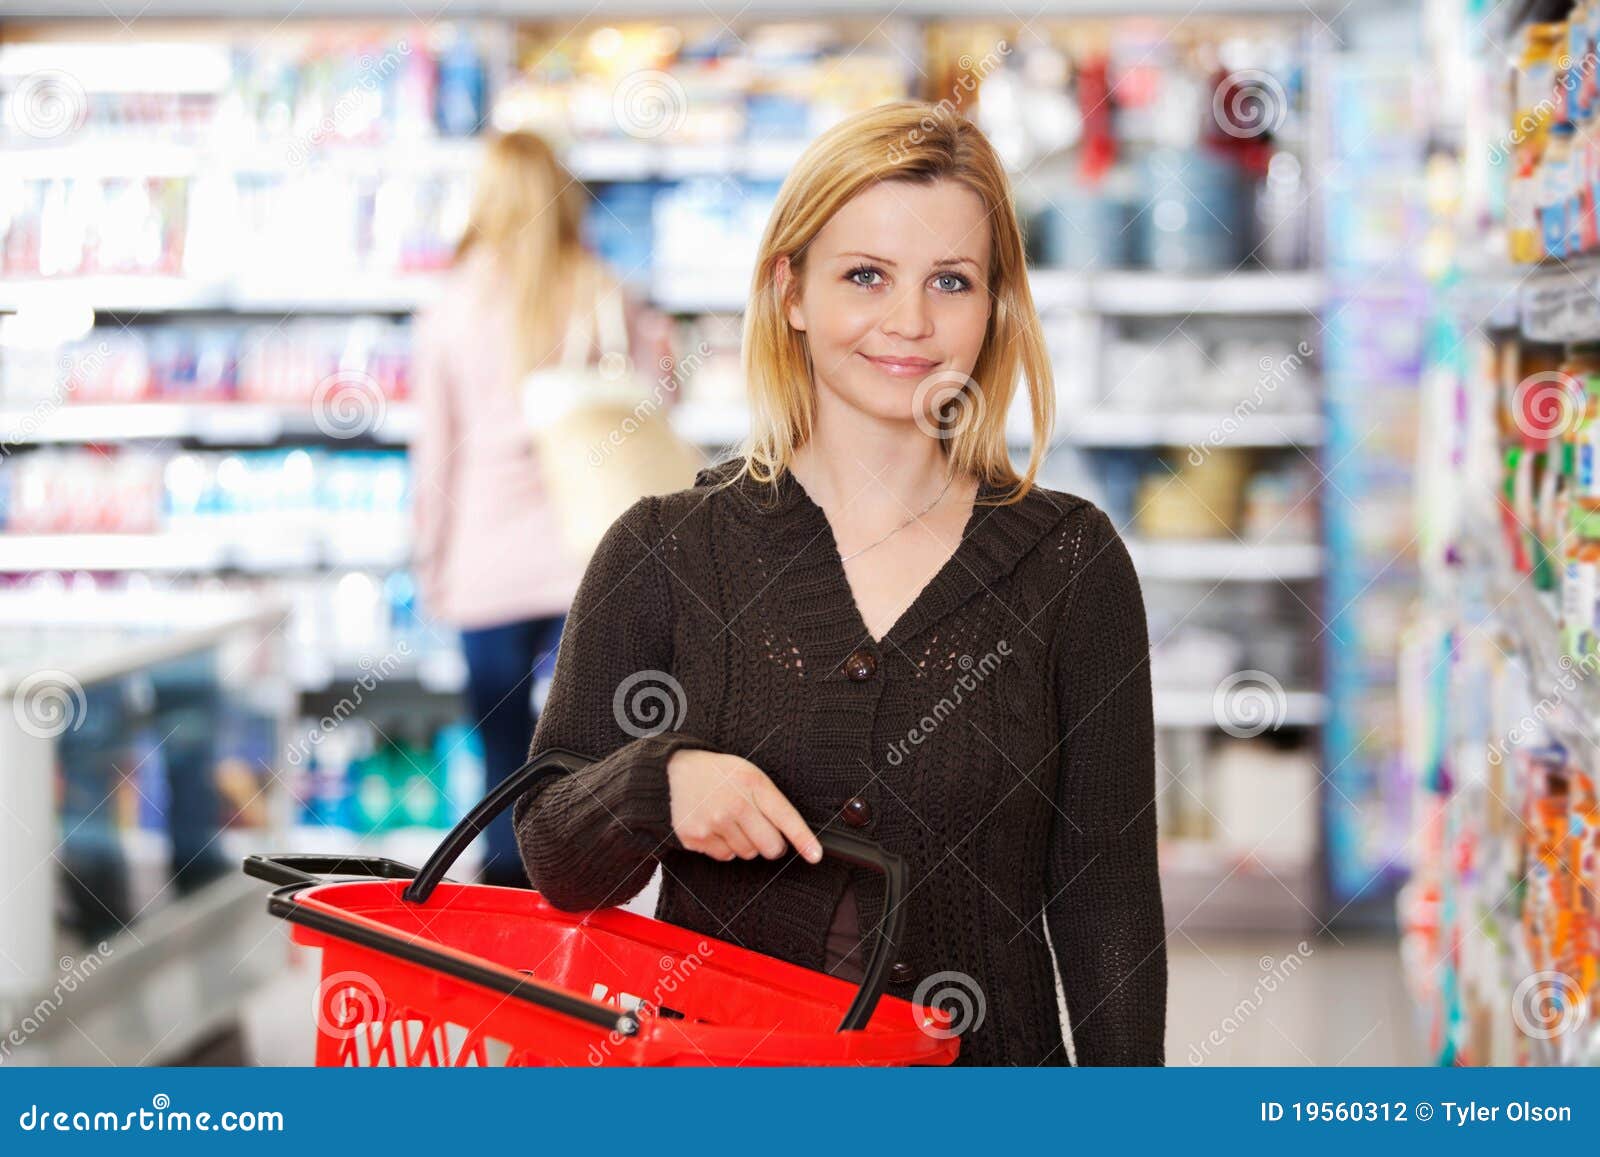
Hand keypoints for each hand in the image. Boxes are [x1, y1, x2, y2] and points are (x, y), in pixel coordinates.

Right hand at [665, 748, 822, 863]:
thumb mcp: (748, 774)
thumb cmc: (717, 773)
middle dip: (771, 844)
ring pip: (748, 854)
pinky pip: (725, 857)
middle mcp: (734, 804)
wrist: (673, 772)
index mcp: (752, 784)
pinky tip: (715, 827)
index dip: (804, 840)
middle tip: (762, 831)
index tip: (815, 855)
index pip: (786, 817)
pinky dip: (724, 847)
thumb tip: (790, 833)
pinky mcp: (696, 837)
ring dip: (745, 843)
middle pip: (770, 847)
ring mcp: (714, 823)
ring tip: (731, 821)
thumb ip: (769, 800)